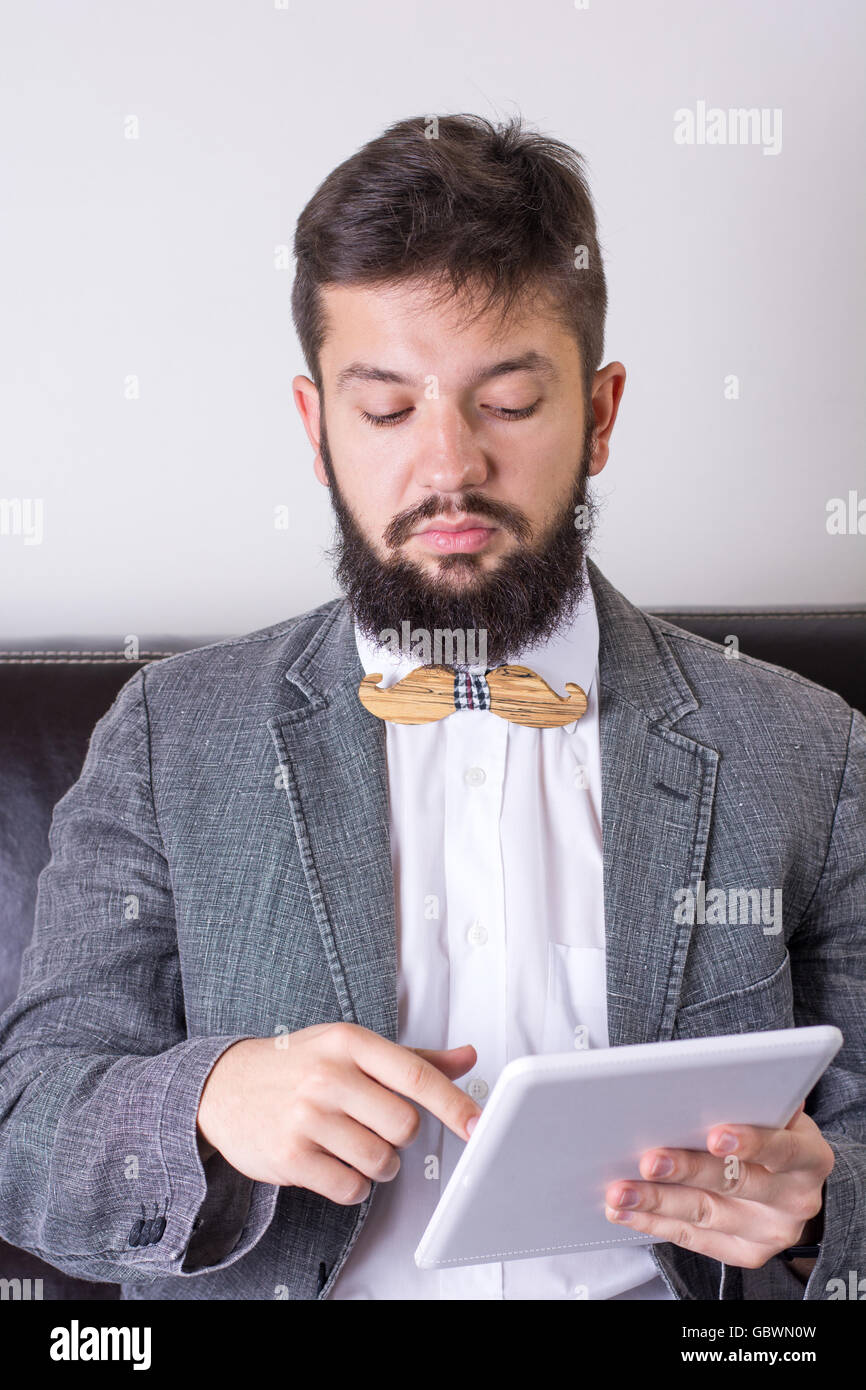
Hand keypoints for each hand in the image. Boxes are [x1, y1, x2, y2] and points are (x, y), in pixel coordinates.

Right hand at [196, 1023, 480, 1201]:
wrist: (222, 1086)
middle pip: (404, 1126)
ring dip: (378, 1165)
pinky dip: (352, 1185)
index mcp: (350, 1043)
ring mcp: (307, 1117)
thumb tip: (467, 1058)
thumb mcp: (349, 1047)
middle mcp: (329, 1076)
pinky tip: (333, 1163)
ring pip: (381, 1161)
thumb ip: (411, 1058)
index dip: (454, 1103)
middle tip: (375, 1127)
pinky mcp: (291, 1157)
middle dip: (400, 1137)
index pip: (416, 1075)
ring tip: (352, 1145)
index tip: (478, 1124)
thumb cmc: (296, 1064)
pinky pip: (350, 1188)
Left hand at [603, 1102, 833, 1267]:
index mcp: (809, 1157)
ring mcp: (769, 1232)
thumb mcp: (780, 1114)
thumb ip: (756, 1099)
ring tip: (620, 1190)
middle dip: (688, 1171)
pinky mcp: (745, 1253)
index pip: (783, 1149)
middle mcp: (795, 1200)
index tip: (716, 1135)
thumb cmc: (776, 1137)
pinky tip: (625, 1211)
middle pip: (735, 1184)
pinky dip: (654, 1222)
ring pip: (706, 1214)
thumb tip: (725, 1076)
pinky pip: (693, 1239)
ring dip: (657, 1202)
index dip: (751, 1142)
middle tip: (650, 1161)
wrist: (795, 1189)